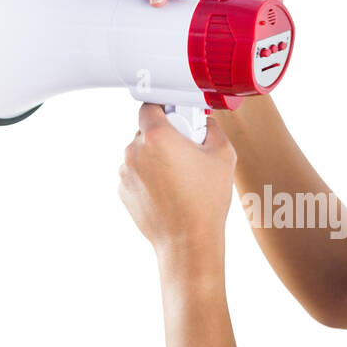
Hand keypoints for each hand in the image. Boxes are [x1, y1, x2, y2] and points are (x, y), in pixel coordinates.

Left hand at [118, 103, 236, 263]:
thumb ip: (212, 128)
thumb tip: (204, 121)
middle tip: (186, 151)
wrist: (188, 241)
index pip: (150, 105)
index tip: (178, 118)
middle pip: (145, 130)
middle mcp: (134, 151)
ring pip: (140, 153)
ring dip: (155, 157)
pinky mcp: (123, 191)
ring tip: (179, 177)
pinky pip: (135, 173)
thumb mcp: (223, 155)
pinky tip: (168, 191)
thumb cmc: (206, 201)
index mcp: (156, 136)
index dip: (165, 108)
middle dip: (164, 136)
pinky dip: (148, 177)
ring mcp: (125, 173)